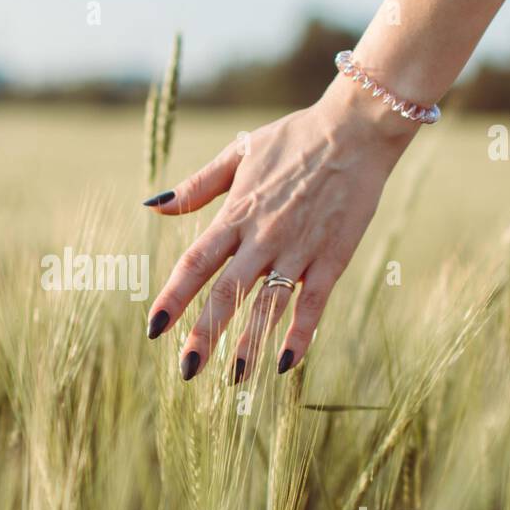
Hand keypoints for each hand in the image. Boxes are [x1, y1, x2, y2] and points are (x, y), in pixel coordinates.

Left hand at [143, 74, 418, 382]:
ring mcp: (299, 250)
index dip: (173, 298)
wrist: (356, 130)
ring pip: (267, 306)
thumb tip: (153, 206)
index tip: (153, 329)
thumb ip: (196, 187)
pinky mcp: (333, 258)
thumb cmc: (294, 138)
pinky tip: (286, 364)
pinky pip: (313, 304)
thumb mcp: (239, 152)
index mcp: (236, 214)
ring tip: (233, 379)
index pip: (195, 263)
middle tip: (186, 370)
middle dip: (204, 334)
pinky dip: (300, 335)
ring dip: (249, 344)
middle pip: (226, 293)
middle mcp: (262, 238)